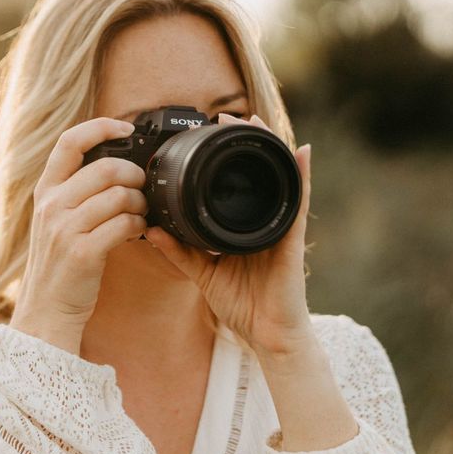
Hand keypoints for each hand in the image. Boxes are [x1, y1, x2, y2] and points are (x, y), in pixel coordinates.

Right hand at [11, 117, 148, 352]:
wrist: (46, 309)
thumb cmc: (59, 262)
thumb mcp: (54, 219)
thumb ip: (74, 190)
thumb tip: (116, 163)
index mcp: (45, 191)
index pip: (69, 141)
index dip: (101, 127)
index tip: (126, 128)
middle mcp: (51, 206)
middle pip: (105, 168)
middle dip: (134, 174)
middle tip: (141, 187)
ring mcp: (65, 229)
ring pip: (119, 196)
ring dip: (140, 202)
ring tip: (140, 213)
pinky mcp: (83, 253)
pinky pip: (125, 225)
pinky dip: (139, 226)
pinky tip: (138, 232)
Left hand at [143, 114, 315, 355]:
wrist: (268, 337)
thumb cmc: (244, 307)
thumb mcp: (203, 274)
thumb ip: (179, 252)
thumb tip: (150, 230)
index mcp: (241, 228)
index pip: (233, 186)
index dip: (221, 160)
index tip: (204, 134)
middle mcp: (262, 222)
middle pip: (256, 174)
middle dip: (243, 144)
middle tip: (225, 116)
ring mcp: (280, 227)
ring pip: (277, 179)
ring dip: (269, 148)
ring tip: (257, 121)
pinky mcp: (292, 238)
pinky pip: (298, 201)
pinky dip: (302, 175)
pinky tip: (301, 152)